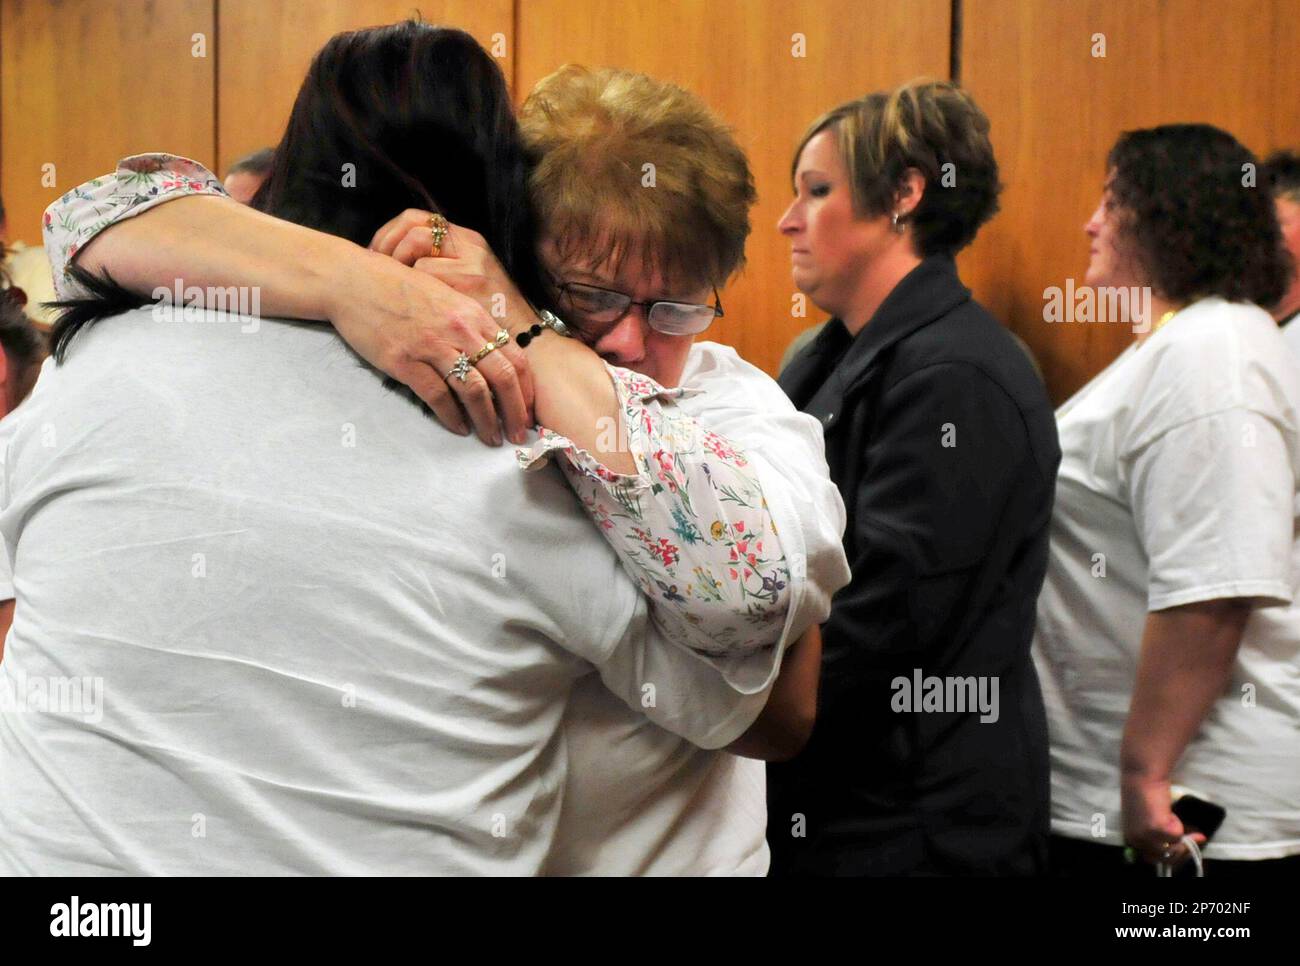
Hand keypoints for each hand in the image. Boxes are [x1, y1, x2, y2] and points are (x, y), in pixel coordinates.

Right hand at [329, 245, 533, 445]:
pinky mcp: (405, 360)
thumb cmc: (399, 288)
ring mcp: (432, 345)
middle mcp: (459, 330)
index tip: (530, 412)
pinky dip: (451, 416)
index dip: (527, 390)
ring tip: (490, 438)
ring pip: (474, 391)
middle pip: (502, 378)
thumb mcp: (446, 298)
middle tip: (518, 435)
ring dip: (487, 420)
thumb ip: (470, 325)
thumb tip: (492, 357)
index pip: (515, 357)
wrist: (354, 281)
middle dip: (515, 412)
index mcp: (473, 315)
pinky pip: (437, 395)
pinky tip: (458, 429)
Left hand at [370, 209, 535, 332]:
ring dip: (397, 263)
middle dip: (386, 243)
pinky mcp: (469, 279)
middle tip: (375, 266)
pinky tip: (408, 301)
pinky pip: (424, 271)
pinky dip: (412, 285)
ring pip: (415, 244)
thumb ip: (441, 268)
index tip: (376, 255)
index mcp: (467, 240)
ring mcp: (470, 259)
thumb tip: (399, 265)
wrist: (526, 342)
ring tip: (392, 285)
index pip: (417, 218)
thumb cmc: (491, 320)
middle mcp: (469, 243)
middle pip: (412, 223)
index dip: (390, 234)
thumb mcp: (468, 285)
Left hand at [1121, 775, 1205, 868]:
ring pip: (1173, 848)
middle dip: (1183, 850)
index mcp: (1131, 838)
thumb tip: (1181, 844)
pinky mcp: (1157, 829)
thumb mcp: (1146, 818)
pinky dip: (1178, 823)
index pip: (1152, 858)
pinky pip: (1177, 835)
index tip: (1186, 847)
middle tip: (1197, 838)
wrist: (1142, 775)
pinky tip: (1168, 809)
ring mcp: (1146, 837)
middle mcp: (1136, 840)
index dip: (1172, 855)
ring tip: (1176, 817)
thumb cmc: (1145, 792)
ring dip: (1181, 834)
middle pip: (1164, 858)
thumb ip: (1155, 834)